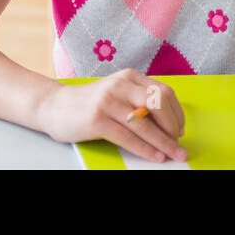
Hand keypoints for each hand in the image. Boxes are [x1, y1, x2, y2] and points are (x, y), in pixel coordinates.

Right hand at [36, 69, 187, 162]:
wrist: (54, 106)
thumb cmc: (89, 103)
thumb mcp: (116, 93)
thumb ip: (138, 100)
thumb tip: (168, 123)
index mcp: (129, 77)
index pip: (164, 91)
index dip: (177, 113)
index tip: (180, 129)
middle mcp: (120, 85)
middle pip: (159, 102)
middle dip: (173, 126)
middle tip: (178, 142)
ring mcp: (108, 101)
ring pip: (145, 123)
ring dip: (164, 143)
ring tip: (175, 155)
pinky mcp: (97, 118)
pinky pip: (128, 137)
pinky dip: (145, 149)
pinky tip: (154, 157)